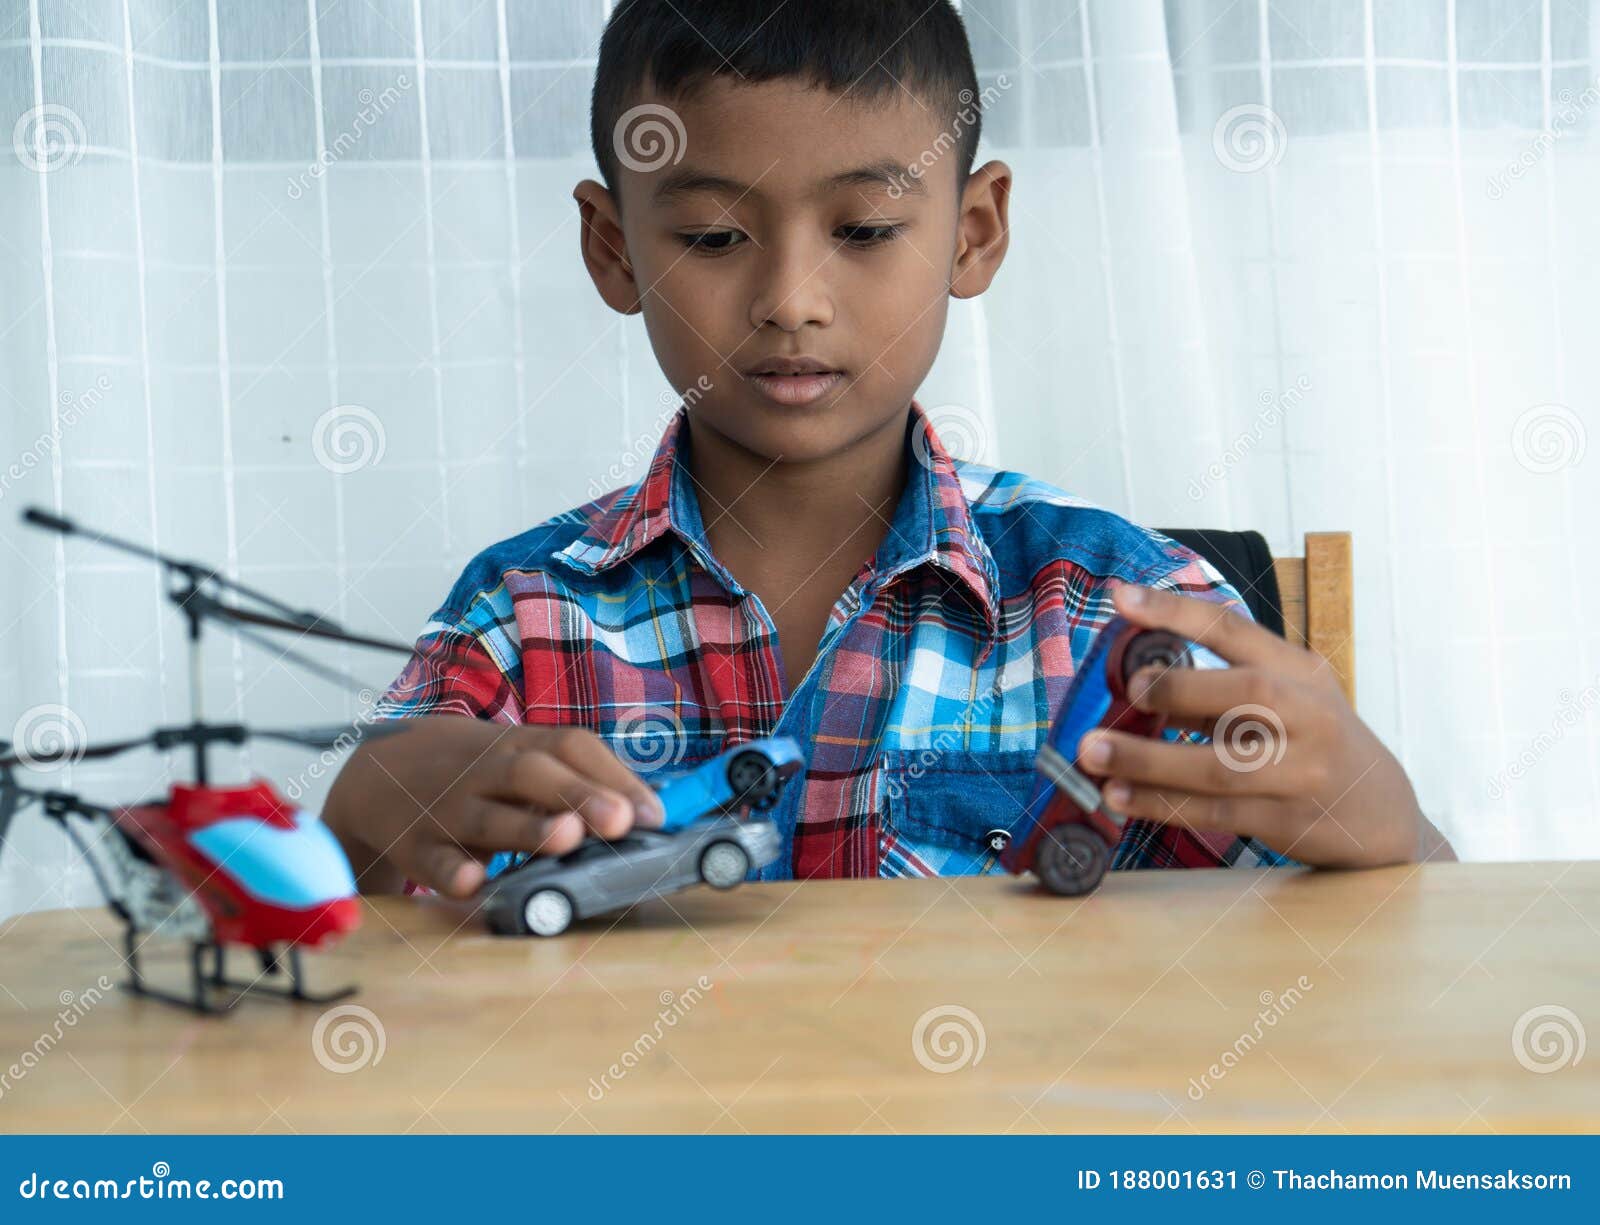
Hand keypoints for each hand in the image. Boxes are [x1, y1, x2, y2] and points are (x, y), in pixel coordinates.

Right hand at [322, 716, 665, 897]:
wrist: (376, 775)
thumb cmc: (474, 774)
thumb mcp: (520, 762)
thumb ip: (577, 782)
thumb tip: (646, 815)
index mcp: (519, 747)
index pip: (571, 746)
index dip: (615, 776)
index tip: (654, 815)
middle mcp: (487, 772)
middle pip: (532, 773)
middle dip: (579, 794)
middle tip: (619, 822)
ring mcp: (449, 808)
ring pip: (489, 816)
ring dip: (528, 827)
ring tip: (566, 838)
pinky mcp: (415, 845)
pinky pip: (433, 859)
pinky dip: (451, 870)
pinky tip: (473, 882)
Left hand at [1073, 582, 1451, 867]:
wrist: (1382, 815)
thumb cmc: (1313, 744)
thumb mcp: (1284, 703)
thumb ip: (1215, 693)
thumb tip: (1130, 687)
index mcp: (1299, 670)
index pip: (1235, 628)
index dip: (1176, 610)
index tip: (1121, 597)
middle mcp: (1309, 714)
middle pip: (1246, 692)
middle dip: (1177, 689)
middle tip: (1125, 687)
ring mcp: (1303, 771)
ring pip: (1220, 765)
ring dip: (1148, 760)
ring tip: (1091, 754)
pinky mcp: (1289, 819)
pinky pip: (1215, 812)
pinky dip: (1161, 804)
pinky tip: (1118, 798)